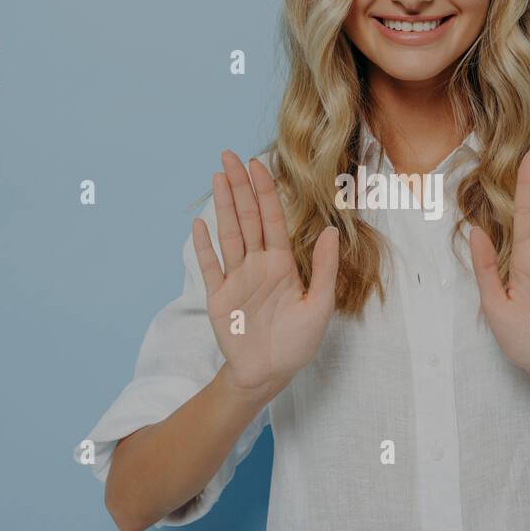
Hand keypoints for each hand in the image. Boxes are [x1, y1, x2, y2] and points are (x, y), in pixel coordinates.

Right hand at [192, 150, 339, 400]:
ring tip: (217, 177)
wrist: (268, 373)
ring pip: (228, 233)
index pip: (272, 219)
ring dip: (222, 205)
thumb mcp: (320, 306)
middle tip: (229, 156)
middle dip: (239, 186)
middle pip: (247, 217)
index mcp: (282, 264)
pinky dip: (203, 245)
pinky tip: (199, 223)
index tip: (258, 164)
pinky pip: (210, 266)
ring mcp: (236, 278)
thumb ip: (324, 268)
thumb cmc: (297, 343)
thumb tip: (330, 230)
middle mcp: (257, 265)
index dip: (266, 191)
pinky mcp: (218, 297)